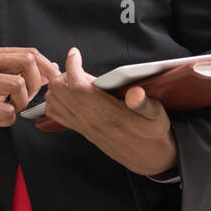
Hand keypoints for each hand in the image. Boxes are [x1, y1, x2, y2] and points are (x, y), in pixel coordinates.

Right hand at [0, 46, 59, 137]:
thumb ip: (9, 70)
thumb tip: (45, 69)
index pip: (28, 52)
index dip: (46, 67)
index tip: (50, 81)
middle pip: (27, 62)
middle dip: (36, 83)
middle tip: (26, 98)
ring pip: (18, 85)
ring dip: (21, 103)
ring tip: (10, 109)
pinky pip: (5, 110)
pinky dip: (7, 120)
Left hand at [42, 47, 178, 176]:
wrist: (148, 157)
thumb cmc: (152, 132)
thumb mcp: (156, 115)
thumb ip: (144, 104)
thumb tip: (135, 94)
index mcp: (107, 113)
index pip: (78, 87)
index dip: (72, 67)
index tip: (75, 53)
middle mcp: (91, 120)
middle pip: (60, 92)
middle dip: (62, 73)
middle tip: (75, 64)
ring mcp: (83, 126)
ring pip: (54, 101)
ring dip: (56, 85)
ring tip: (69, 75)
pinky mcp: (81, 130)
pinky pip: (55, 114)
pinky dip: (54, 99)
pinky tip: (65, 91)